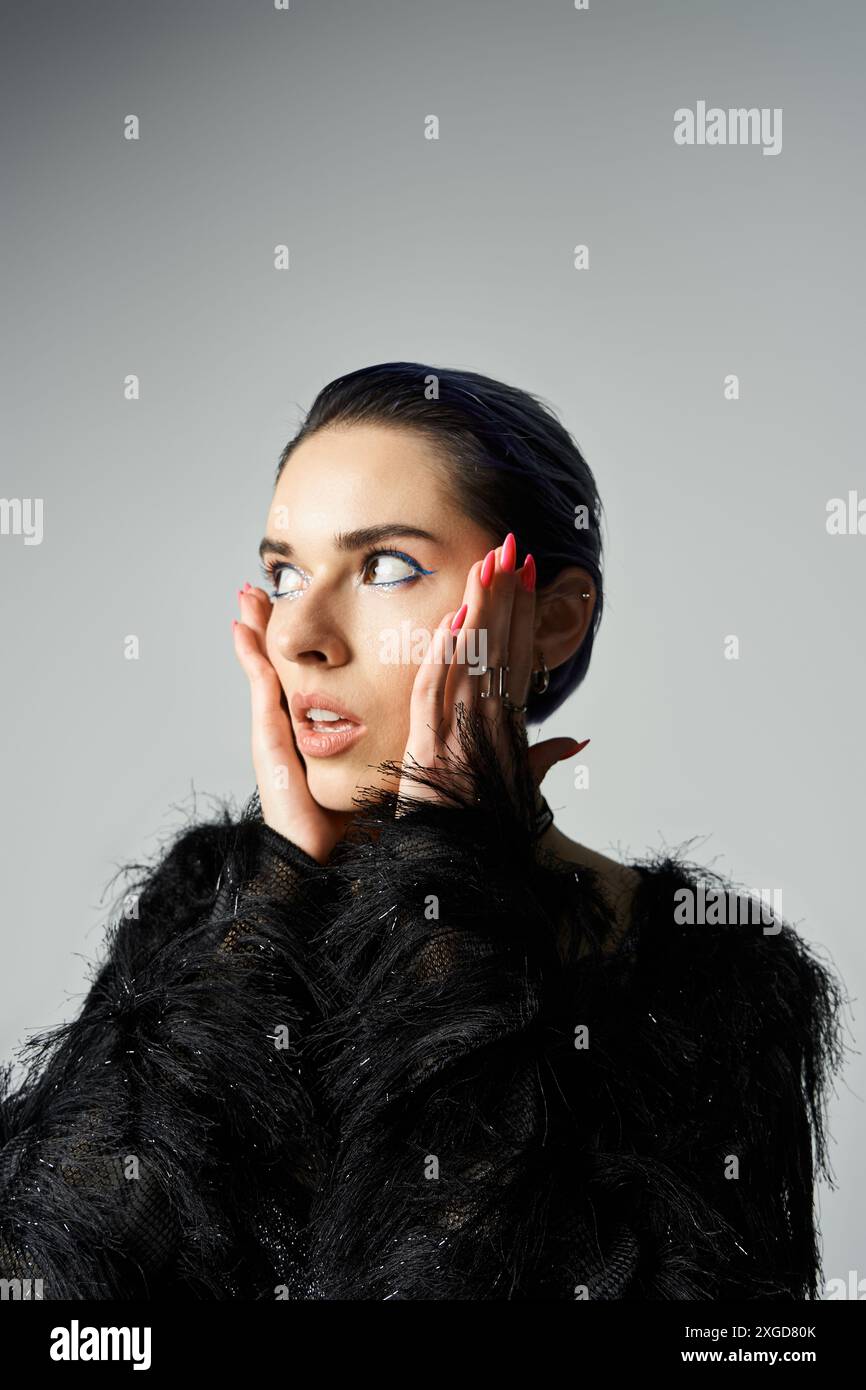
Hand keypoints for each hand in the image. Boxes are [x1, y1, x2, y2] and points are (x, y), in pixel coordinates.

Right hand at [232, 585, 352, 864]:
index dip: (300, 646)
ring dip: (251, 630)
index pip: (306, 678)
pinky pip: (259, 687)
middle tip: (257, 587)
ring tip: (245, 594)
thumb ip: (379, 750)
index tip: (297, 608)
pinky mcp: (267, 742)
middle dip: (266, 627)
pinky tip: (242, 629)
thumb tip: (404, 730)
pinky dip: (249, 656)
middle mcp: (289, 731)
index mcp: (313, 734)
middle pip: (275, 666)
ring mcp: (272, 735)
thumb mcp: (370, 774)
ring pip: (261, 668)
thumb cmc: (350, 825)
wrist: (323, 860)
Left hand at [400, 533, 586, 814]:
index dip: (523, 610)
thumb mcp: (519, 792)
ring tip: (487, 565)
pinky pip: (435, 693)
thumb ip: (544, 760)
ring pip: (471, 659)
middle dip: (507, 593)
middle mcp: (489, 725)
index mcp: (508, 727)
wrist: (461, 870)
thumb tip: (577, 742)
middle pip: (501, 645)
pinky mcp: (430, 750)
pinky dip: (443, 657)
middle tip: (511, 546)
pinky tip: (453, 621)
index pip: (518, 654)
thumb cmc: (485, 832)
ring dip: (479, 609)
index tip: (528, 571)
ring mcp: (460, 735)